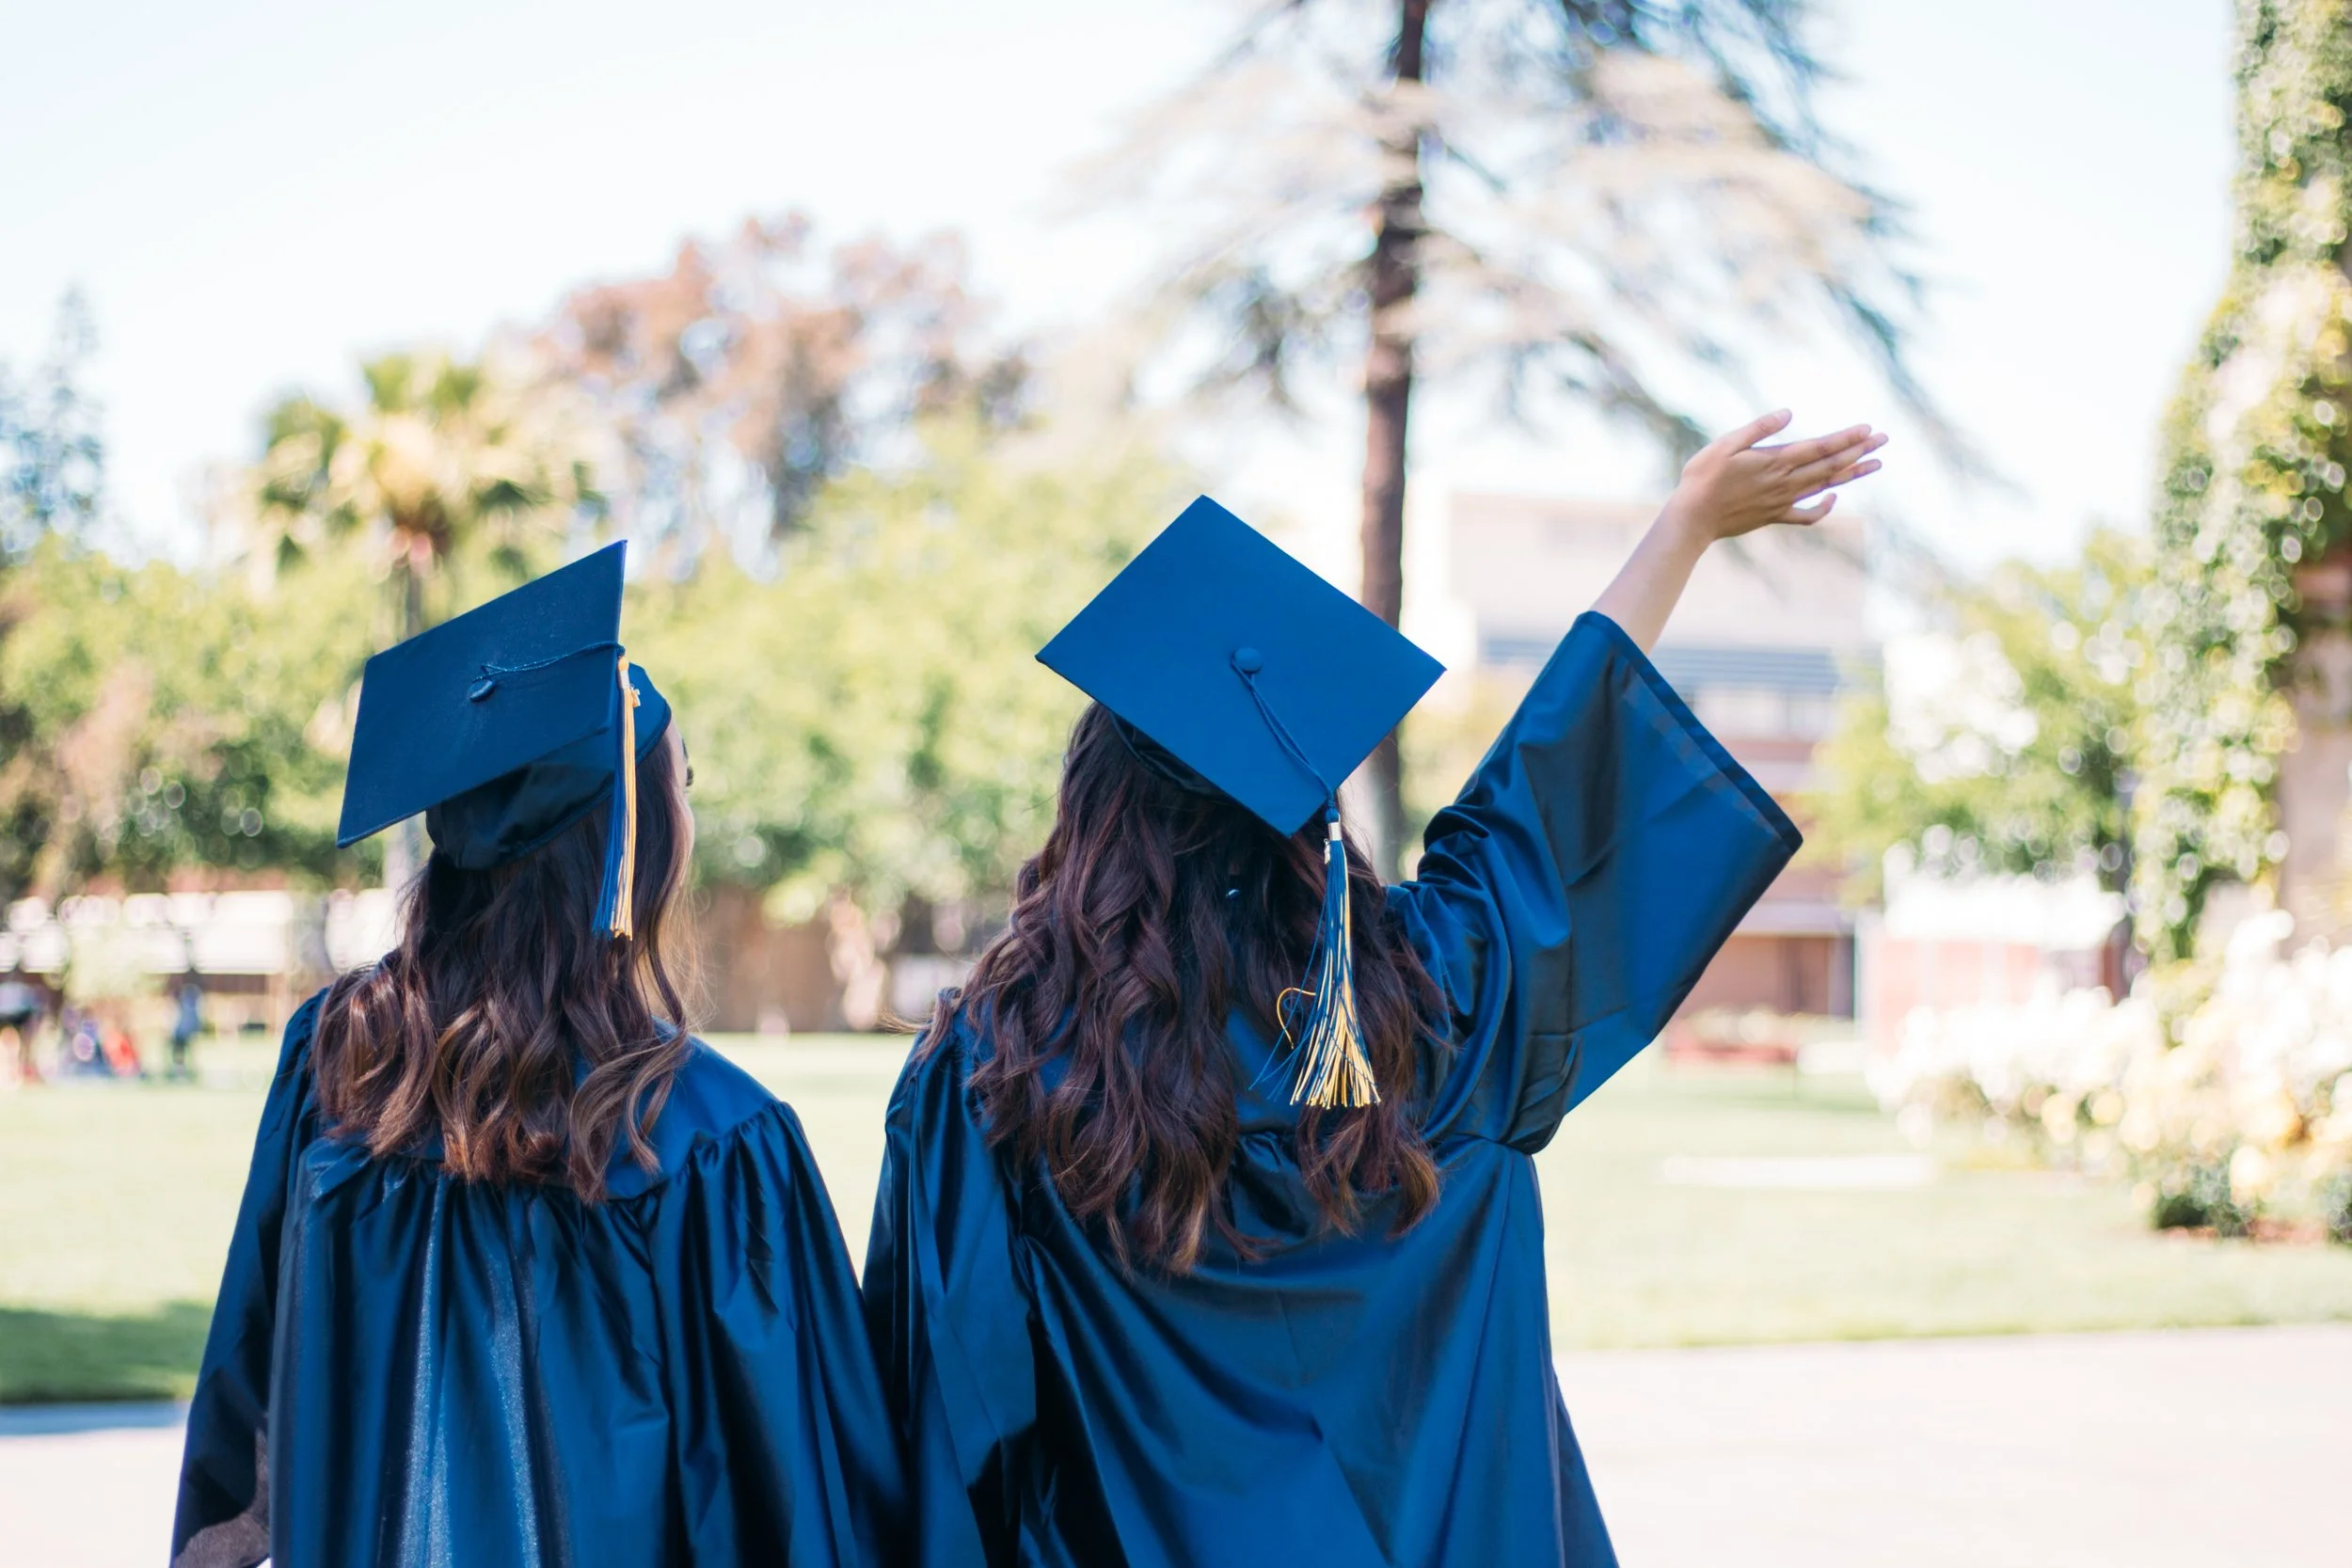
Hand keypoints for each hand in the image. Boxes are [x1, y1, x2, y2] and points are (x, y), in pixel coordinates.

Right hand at [1660, 410, 1885, 544]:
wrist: (1692, 518)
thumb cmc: (1702, 477)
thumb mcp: (1724, 444)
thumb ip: (1757, 428)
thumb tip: (1787, 413)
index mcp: (1774, 461)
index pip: (1819, 447)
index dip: (1845, 438)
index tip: (1868, 429)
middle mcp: (1784, 482)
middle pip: (1830, 464)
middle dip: (1859, 451)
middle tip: (1884, 440)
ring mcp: (1782, 501)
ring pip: (1825, 485)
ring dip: (1852, 473)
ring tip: (1876, 464)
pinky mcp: (1774, 515)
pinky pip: (1806, 514)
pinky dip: (1823, 507)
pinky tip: (1833, 497)